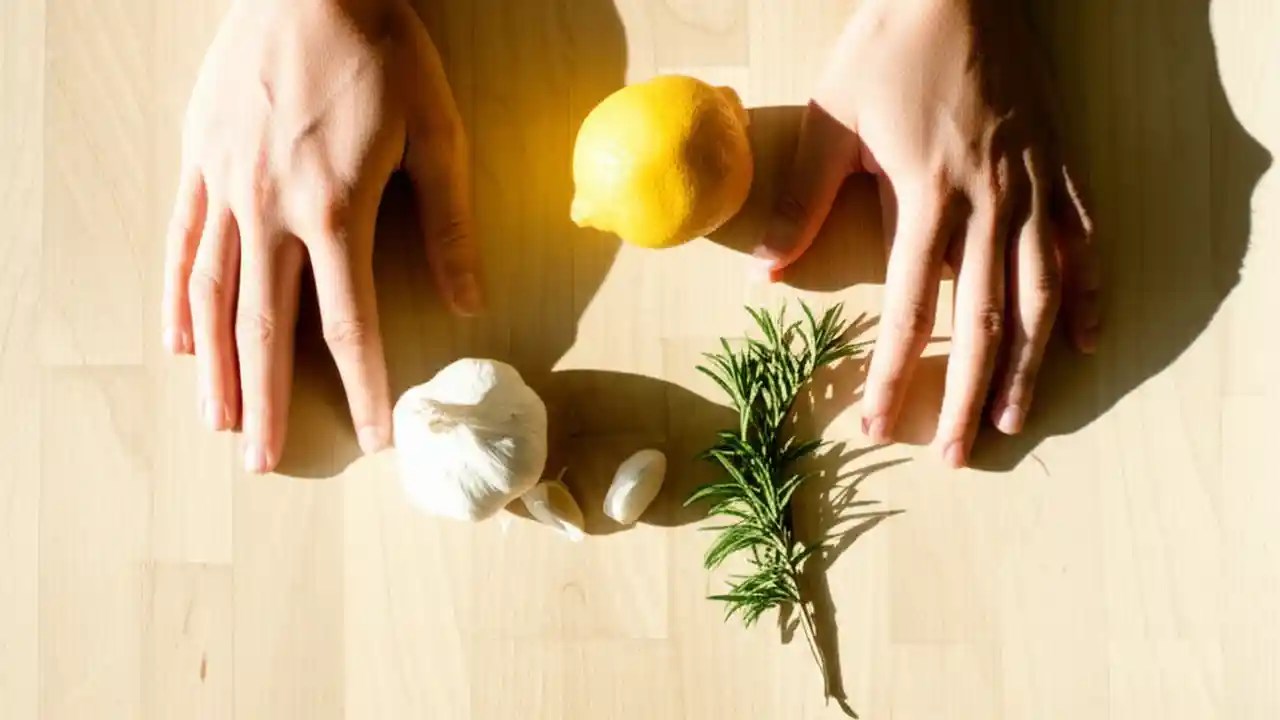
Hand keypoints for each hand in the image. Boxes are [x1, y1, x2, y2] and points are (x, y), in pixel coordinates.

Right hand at [162, 0, 481, 472]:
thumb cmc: (382, 52)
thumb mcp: (437, 133)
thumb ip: (449, 226)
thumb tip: (470, 302)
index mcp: (336, 211)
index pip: (350, 325)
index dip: (364, 388)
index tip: (374, 439)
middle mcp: (271, 211)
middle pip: (267, 327)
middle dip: (269, 401)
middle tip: (266, 464)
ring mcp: (225, 186)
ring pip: (213, 295)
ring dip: (217, 366)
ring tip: (220, 423)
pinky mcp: (199, 161)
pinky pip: (182, 242)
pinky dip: (179, 297)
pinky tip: (180, 341)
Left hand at [755, 0, 1098, 466]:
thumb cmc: (889, 46)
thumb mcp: (831, 119)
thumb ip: (803, 201)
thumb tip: (767, 271)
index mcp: (929, 196)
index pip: (911, 311)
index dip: (897, 376)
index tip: (881, 426)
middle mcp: (992, 204)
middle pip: (985, 321)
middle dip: (967, 396)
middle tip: (955, 455)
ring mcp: (1036, 188)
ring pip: (1041, 295)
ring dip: (1029, 365)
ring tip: (1013, 418)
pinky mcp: (1061, 168)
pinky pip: (1083, 244)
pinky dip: (1085, 295)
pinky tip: (1082, 340)